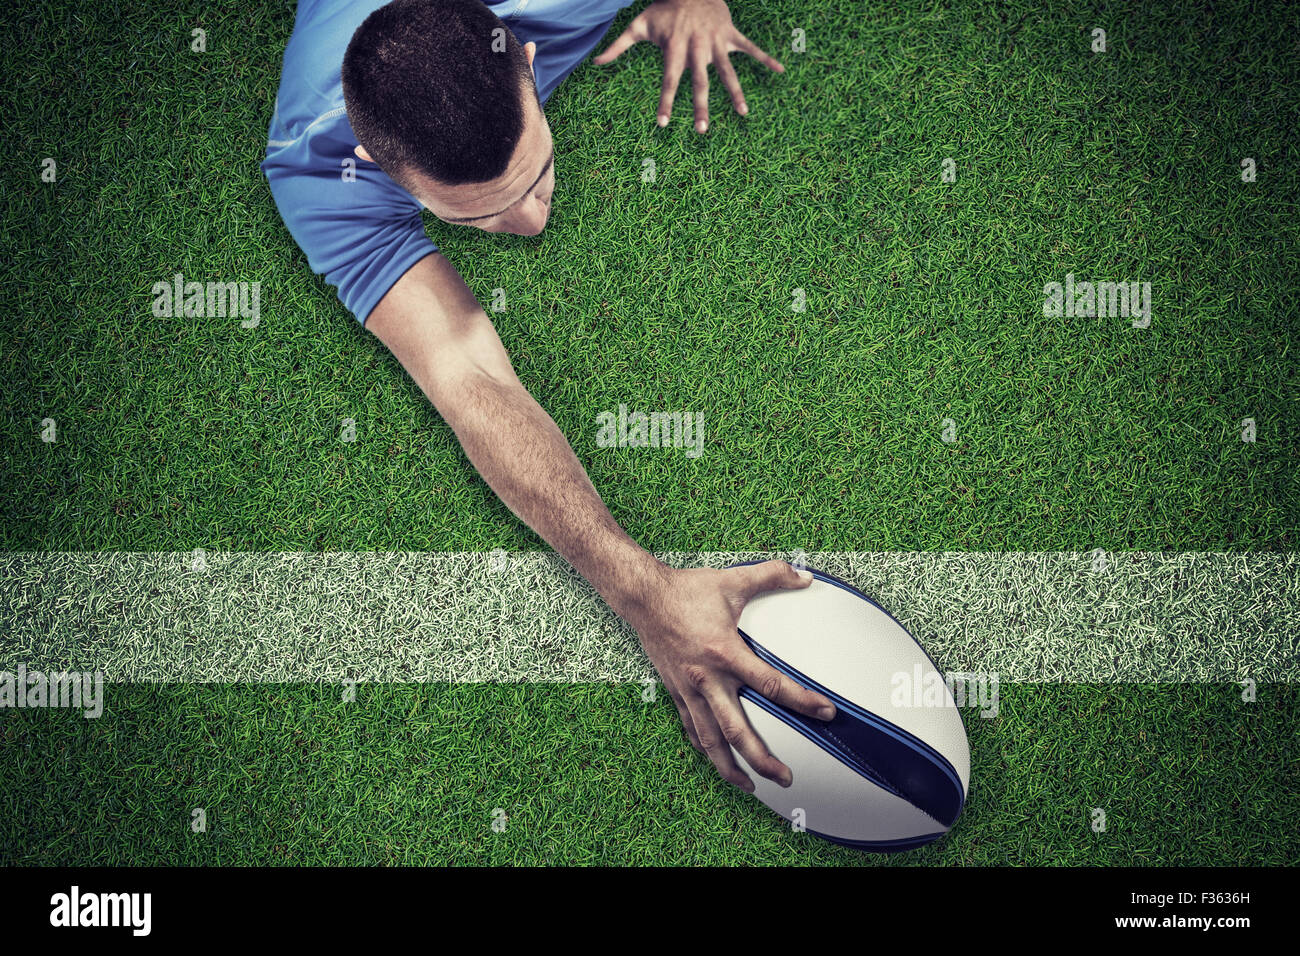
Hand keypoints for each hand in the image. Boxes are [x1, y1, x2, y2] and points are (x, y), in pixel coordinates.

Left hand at [592, 0, 784, 132]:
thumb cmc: (664, 8)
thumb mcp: (639, 25)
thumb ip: (618, 46)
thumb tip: (596, 63)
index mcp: (675, 48)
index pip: (669, 80)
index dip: (666, 101)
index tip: (663, 123)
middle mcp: (697, 48)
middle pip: (700, 82)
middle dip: (700, 106)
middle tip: (701, 131)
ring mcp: (716, 41)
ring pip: (728, 70)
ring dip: (736, 92)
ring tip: (743, 113)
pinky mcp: (731, 34)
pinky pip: (751, 47)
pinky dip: (766, 58)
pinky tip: (781, 70)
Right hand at [627, 560, 835, 791]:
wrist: (643, 597)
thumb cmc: (687, 590)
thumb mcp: (734, 579)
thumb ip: (773, 574)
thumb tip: (806, 577)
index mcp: (725, 653)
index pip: (771, 685)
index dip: (802, 701)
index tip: (826, 713)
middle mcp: (707, 679)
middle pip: (737, 731)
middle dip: (762, 759)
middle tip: (785, 778)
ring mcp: (689, 689)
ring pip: (710, 740)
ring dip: (729, 767)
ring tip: (751, 787)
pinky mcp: (675, 692)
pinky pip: (692, 728)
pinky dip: (705, 748)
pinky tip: (717, 759)